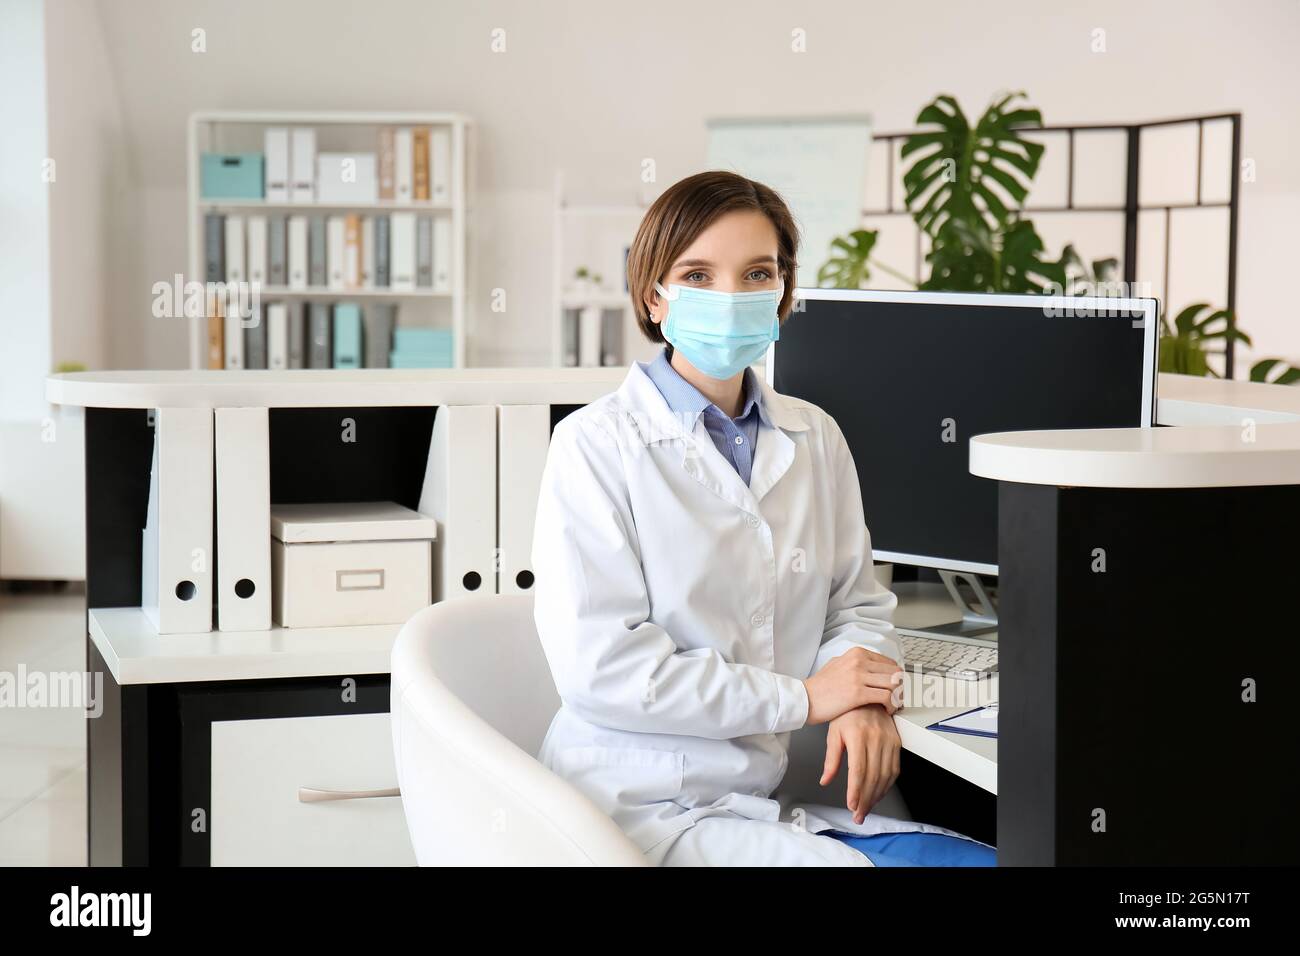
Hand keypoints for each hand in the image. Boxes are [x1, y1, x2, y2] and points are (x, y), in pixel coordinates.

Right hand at [802, 646, 902, 725]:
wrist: (805, 699)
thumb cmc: (819, 687)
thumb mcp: (837, 664)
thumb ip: (854, 663)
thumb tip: (870, 667)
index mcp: (857, 653)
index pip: (890, 662)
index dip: (897, 678)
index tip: (897, 688)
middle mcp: (859, 661)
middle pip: (896, 672)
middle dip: (901, 688)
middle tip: (899, 699)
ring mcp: (858, 676)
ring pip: (894, 683)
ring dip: (898, 697)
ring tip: (894, 705)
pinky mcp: (858, 693)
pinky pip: (886, 696)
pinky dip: (892, 705)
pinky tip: (887, 710)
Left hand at [822, 705, 900, 824]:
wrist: (867, 697)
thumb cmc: (848, 713)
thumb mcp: (834, 733)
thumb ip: (831, 759)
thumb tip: (826, 780)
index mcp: (858, 735)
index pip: (858, 770)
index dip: (856, 791)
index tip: (852, 805)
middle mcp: (876, 738)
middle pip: (873, 777)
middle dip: (866, 800)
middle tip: (859, 814)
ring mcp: (889, 741)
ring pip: (885, 776)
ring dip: (877, 796)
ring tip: (867, 808)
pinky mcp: (897, 743)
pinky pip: (895, 769)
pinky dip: (887, 785)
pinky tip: (878, 793)